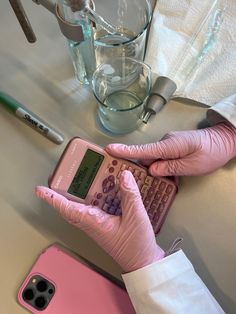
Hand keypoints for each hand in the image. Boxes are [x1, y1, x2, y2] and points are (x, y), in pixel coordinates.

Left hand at [35, 170, 163, 272]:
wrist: (143, 263)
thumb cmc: (136, 246)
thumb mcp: (136, 217)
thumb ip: (130, 194)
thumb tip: (124, 175)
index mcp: (93, 222)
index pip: (67, 208)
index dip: (52, 198)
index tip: (40, 189)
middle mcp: (91, 223)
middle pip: (69, 207)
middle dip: (60, 193)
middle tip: (58, 178)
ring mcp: (97, 224)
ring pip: (80, 207)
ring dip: (76, 194)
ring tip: (77, 179)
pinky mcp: (105, 224)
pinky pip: (93, 208)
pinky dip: (93, 197)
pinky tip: (102, 189)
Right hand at [106, 123, 235, 175]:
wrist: (224, 141)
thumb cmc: (211, 153)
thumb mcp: (193, 166)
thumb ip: (170, 168)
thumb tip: (151, 170)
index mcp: (169, 145)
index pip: (143, 150)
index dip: (125, 151)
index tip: (108, 150)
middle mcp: (165, 142)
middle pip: (146, 157)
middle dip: (141, 168)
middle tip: (133, 178)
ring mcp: (168, 144)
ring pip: (153, 158)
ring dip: (153, 169)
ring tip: (155, 179)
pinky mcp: (171, 147)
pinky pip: (160, 157)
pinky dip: (159, 166)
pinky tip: (163, 175)